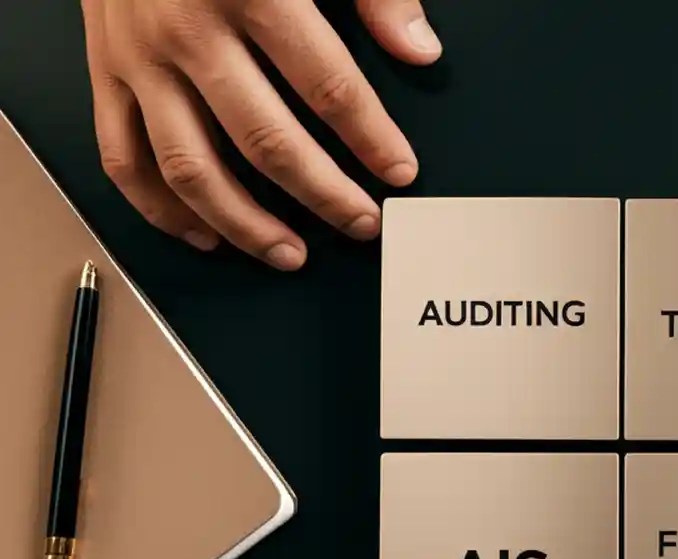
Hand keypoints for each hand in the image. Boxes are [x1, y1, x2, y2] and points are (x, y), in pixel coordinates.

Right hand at [82, 0, 442, 269]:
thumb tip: (419, 48)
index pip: (328, 87)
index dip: (371, 140)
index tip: (399, 173)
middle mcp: (188, 29)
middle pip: (265, 140)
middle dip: (323, 195)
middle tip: (360, 223)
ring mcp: (138, 56)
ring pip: (191, 167)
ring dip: (245, 224)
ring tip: (291, 254)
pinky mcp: (103, 70)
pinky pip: (123, 157)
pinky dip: (162, 209)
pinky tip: (204, 234)